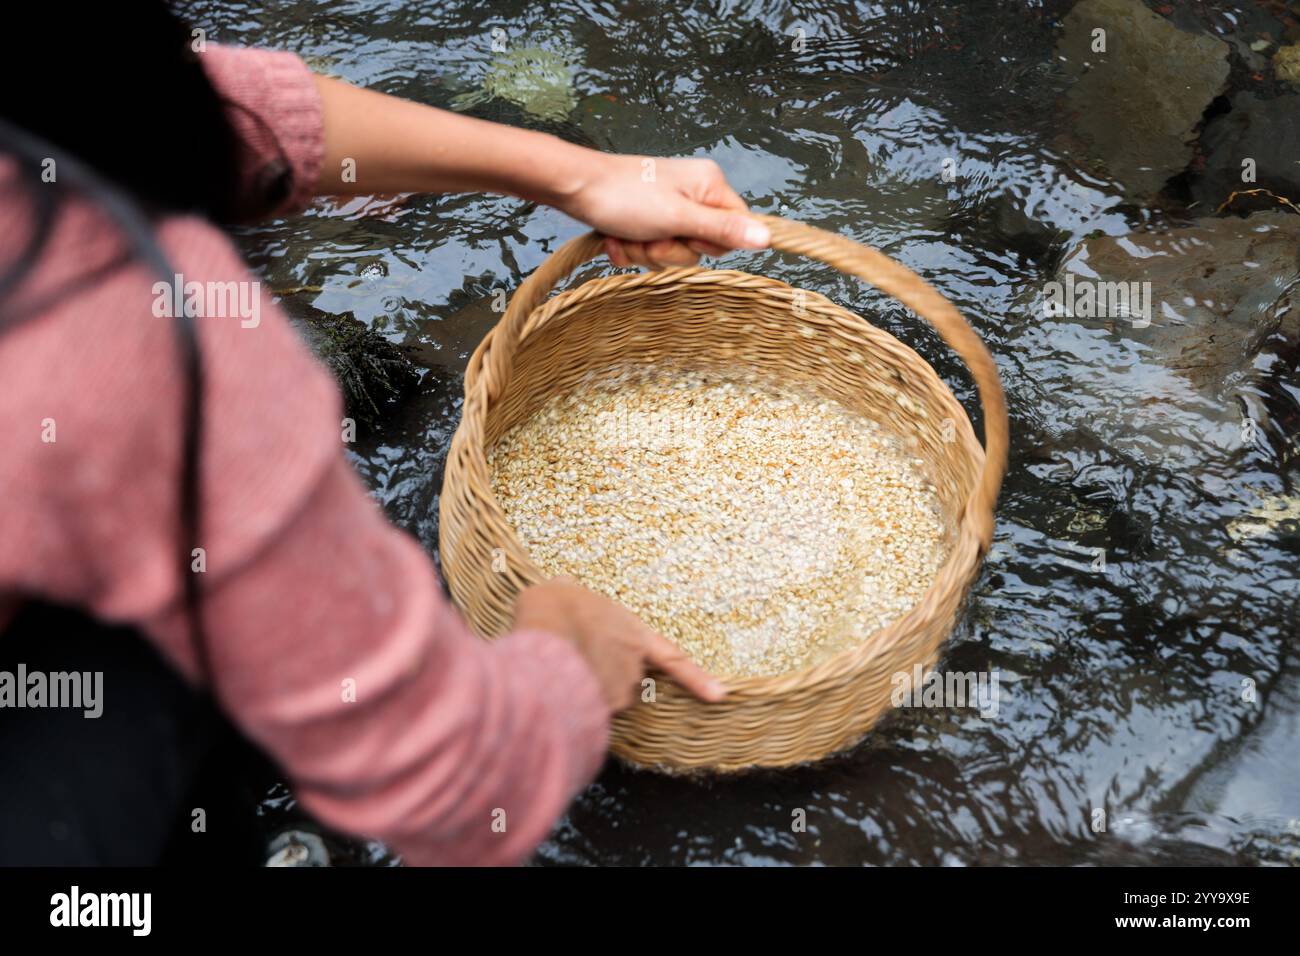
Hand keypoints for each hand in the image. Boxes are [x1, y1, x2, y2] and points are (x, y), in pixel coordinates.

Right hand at [514, 577, 726, 710]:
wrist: (546, 627)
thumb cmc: (555, 606)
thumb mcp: (567, 591)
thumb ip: (576, 603)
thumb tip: (564, 593)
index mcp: (634, 632)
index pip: (673, 660)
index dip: (697, 680)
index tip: (719, 696)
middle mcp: (632, 663)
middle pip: (624, 681)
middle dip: (602, 679)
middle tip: (569, 662)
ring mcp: (618, 688)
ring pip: (603, 699)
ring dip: (585, 693)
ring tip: (553, 674)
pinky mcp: (600, 706)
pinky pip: (589, 713)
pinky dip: (573, 708)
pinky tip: (553, 693)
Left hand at [559, 154, 770, 269]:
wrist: (573, 186)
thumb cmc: (623, 196)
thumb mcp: (678, 218)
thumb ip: (722, 229)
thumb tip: (767, 238)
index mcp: (709, 185)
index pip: (735, 229)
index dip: (707, 243)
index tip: (683, 234)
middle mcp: (693, 193)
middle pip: (700, 246)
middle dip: (668, 251)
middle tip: (649, 236)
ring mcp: (668, 205)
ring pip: (672, 251)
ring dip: (645, 252)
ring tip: (626, 234)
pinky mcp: (647, 217)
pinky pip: (650, 248)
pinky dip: (631, 249)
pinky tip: (614, 237)